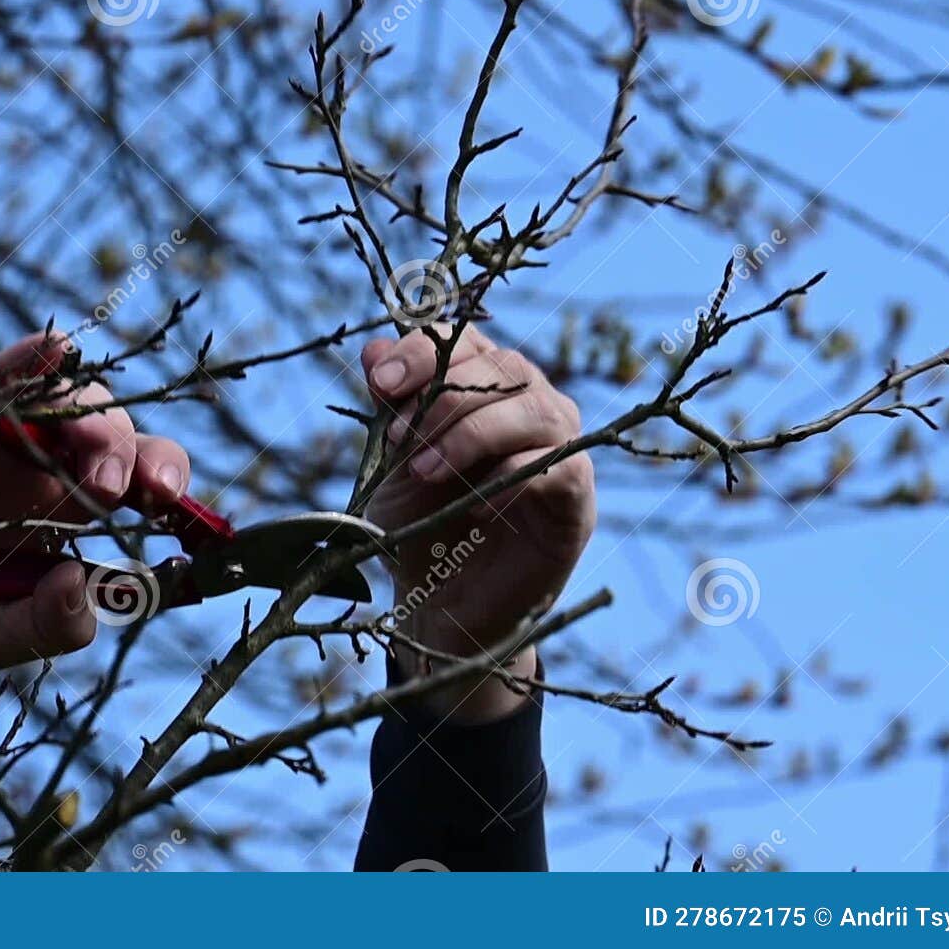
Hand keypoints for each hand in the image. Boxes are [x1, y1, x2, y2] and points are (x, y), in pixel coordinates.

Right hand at [0, 332, 190, 673]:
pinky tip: (53, 353)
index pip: (138, 493)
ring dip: (95, 420)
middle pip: (118, 441)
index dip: (169, 496)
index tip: (174, 517)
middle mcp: (41, 468)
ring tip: (91, 461)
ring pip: (69, 402)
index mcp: (62, 521)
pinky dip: (28, 360)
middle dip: (144, 457)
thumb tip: (86, 592)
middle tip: (137, 493)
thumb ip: (31, 629)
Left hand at [361, 325, 594, 721]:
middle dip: (441, 400)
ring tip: (425, 472)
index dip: (422, 353)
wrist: (442, 606)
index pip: (465, 342)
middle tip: (397, 443)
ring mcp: (560, 448)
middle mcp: (531, 404)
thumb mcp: (393, 463)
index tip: (378, 384)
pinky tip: (475, 505)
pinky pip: (556, 468)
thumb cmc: (420, 526)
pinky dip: (511, 479)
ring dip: (471, 435)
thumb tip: (372, 347)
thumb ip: (390, 406)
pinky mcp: (576, 498)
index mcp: (486, 385)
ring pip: (531, 410)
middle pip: (502, 367)